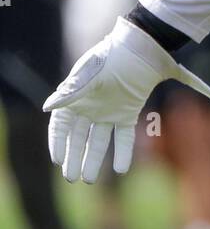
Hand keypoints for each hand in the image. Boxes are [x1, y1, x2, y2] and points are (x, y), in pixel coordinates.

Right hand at [43, 16, 209, 182]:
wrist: (143, 48)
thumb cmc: (112, 57)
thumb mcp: (91, 75)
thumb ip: (71, 92)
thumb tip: (47, 107)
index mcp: (76, 97)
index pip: (61, 126)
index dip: (58, 143)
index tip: (57, 161)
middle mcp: (91, 107)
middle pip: (79, 138)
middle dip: (74, 158)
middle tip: (72, 178)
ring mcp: (110, 111)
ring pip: (99, 141)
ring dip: (94, 160)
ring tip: (88, 180)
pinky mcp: (129, 112)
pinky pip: (124, 136)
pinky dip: (123, 152)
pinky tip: (120, 169)